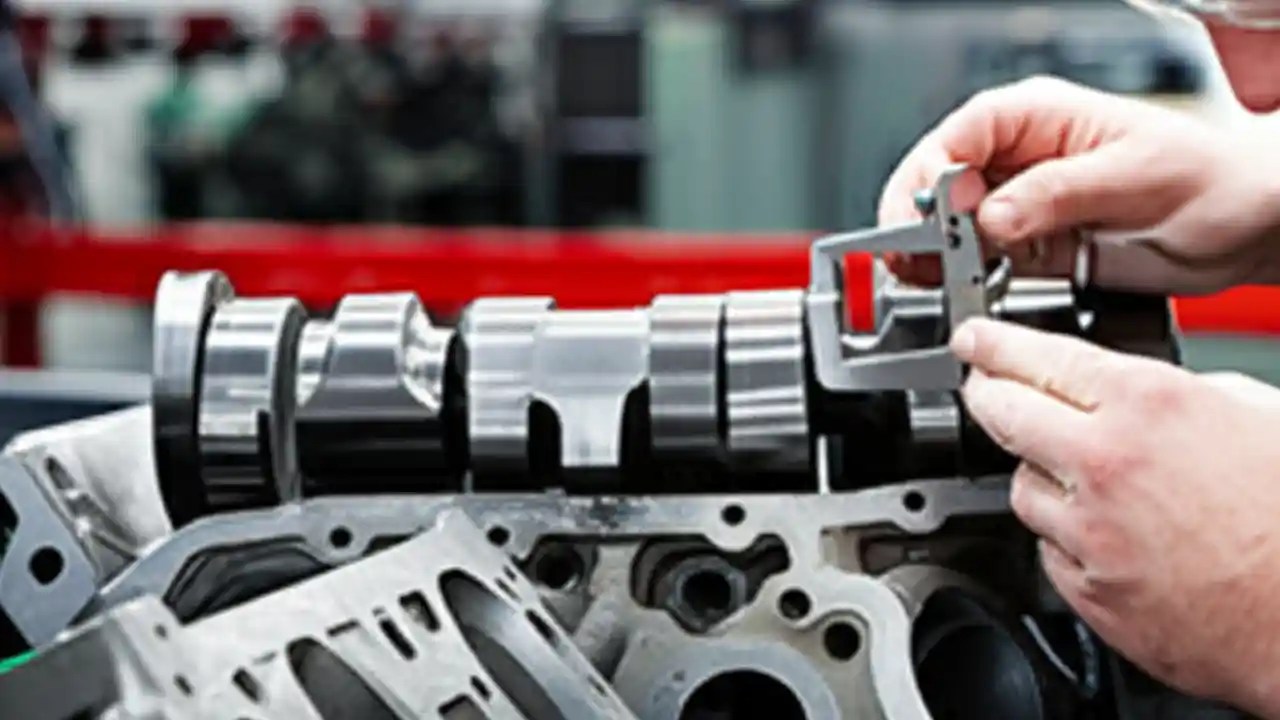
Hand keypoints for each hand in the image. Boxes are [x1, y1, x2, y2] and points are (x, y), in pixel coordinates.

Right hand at [880, 76, 1279, 294]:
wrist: (1247, 229)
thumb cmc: (1211, 180)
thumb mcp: (1132, 177)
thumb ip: (1054, 194)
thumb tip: (990, 215)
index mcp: (1041, 117)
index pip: (961, 134)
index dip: (932, 174)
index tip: (930, 215)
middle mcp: (1021, 158)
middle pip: (939, 181)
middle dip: (918, 219)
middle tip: (912, 257)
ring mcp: (1020, 204)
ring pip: (947, 225)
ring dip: (928, 254)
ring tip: (923, 280)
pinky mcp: (1027, 248)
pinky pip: (973, 260)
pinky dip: (954, 278)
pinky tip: (951, 290)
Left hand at [952, 317, 1279, 715]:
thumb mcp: (1258, 415)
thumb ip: (1180, 394)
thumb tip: (1136, 392)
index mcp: (1148, 407)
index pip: (1037, 357)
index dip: (992, 343)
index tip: (974, 339)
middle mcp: (1105, 466)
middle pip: (1000, 414)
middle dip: (983, 392)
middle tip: (982, 384)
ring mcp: (1090, 532)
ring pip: (1022, 487)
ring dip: (1039, 474)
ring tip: (1085, 477)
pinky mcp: (1088, 590)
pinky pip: (1048, 548)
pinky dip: (1065, 537)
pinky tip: (1107, 534)